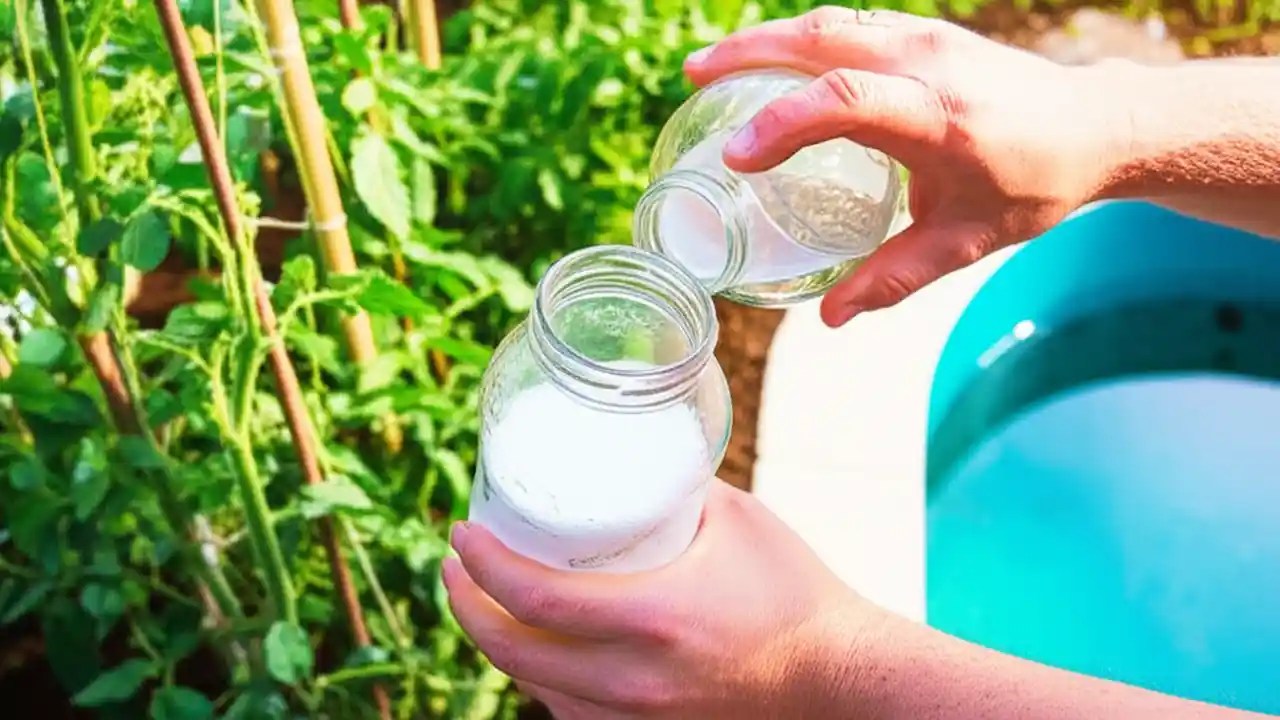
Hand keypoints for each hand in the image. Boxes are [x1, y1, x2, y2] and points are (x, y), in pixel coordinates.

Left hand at [443, 481, 885, 718]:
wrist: (840, 680)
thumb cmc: (795, 593)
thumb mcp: (735, 518)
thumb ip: (675, 487)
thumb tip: (627, 456)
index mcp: (655, 618)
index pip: (535, 600)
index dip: (481, 566)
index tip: (461, 534)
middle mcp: (636, 681)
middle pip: (513, 654)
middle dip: (466, 607)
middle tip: (457, 564)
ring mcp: (639, 719)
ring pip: (534, 689)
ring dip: (498, 644)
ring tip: (486, 599)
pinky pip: (569, 713)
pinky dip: (541, 678)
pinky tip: (536, 649)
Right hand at [684, 8, 1122, 325]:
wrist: (1094, 124)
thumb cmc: (1034, 184)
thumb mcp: (967, 241)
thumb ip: (895, 277)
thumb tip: (829, 318)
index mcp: (939, 117)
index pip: (846, 98)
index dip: (783, 122)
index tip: (736, 155)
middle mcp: (929, 63)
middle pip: (823, 38)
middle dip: (750, 53)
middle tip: (693, 78)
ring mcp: (926, 37)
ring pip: (830, 21)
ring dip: (766, 39)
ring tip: (712, 67)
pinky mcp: (923, 31)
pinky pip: (848, 22)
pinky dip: (798, 38)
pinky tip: (767, 62)